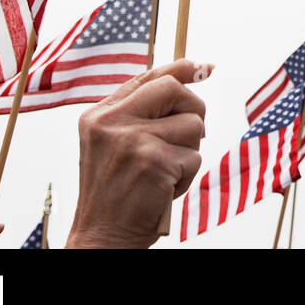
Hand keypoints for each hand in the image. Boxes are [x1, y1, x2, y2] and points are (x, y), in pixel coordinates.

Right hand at [64, 59, 210, 248]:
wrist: (102, 237)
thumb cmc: (117, 193)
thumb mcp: (114, 145)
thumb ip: (140, 114)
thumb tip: (189, 78)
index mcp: (99, 115)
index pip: (148, 77)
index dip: (182, 68)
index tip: (205, 67)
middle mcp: (111, 122)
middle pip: (174, 89)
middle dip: (193, 109)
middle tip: (189, 136)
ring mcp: (132, 140)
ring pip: (193, 125)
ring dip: (189, 152)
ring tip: (163, 173)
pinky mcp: (153, 161)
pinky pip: (194, 156)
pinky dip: (187, 176)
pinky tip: (164, 189)